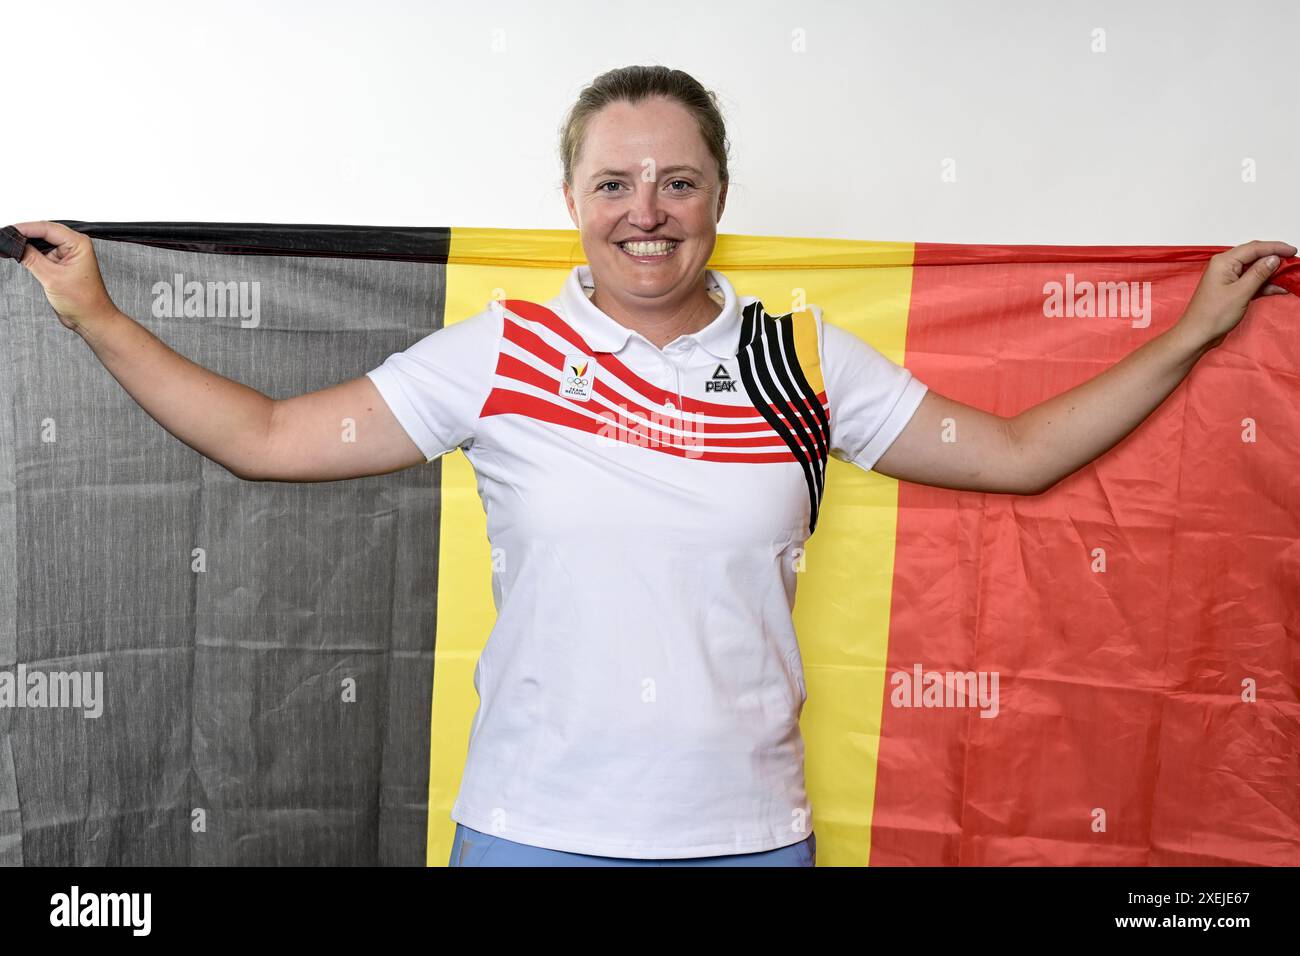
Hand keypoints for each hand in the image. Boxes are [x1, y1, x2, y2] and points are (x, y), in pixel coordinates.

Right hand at [12, 221, 118, 332]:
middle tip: (6, 239)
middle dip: (24, 235)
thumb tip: (15, 245)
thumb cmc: (84, 301)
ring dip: (26, 245)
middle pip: (43, 232)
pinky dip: (29, 254)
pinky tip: (19, 255)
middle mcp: (74, 246)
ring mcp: (67, 255)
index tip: (8, 231)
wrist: (90, 319)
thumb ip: (31, 258)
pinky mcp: (60, 264)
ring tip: (10, 247)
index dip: (25, 228)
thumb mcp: (52, 277)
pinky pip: (42, 253)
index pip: (47, 228)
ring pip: (41, 242)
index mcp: (79, 244)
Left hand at [1176, 239, 1296, 348]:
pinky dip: (1265, 285)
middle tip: (1293, 263)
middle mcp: (1225, 267)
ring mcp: (1228, 279)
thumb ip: (1259, 273)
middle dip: (1275, 259)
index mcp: (1224, 262)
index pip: (1254, 248)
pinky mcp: (1231, 290)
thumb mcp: (1241, 292)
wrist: (1198, 335)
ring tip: (1289, 277)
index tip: (1292, 251)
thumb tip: (1273, 258)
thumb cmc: (1211, 315)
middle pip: (1255, 256)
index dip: (1275, 248)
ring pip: (1255, 270)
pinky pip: (1252, 282)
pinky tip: (1279, 289)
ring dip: (1272, 274)